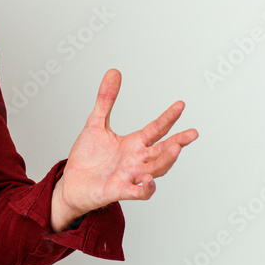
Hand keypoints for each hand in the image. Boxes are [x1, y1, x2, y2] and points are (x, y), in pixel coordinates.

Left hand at [50, 69, 198, 231]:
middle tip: (192, 133)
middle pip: (162, 151)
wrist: (71, 183)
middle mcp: (136, 160)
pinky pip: (138, 192)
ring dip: (166, 161)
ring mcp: (130, 176)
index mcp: (134, 144)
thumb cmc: (87, 157)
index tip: (181, 104)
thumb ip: (106, 99)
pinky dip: (146, 188)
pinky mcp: (119, 191)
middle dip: (178, 142)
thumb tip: (114, 72)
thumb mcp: (95, 123)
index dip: (168, 117)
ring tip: (175, 148)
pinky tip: (149, 179)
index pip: (156, 129)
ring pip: (156, 169)